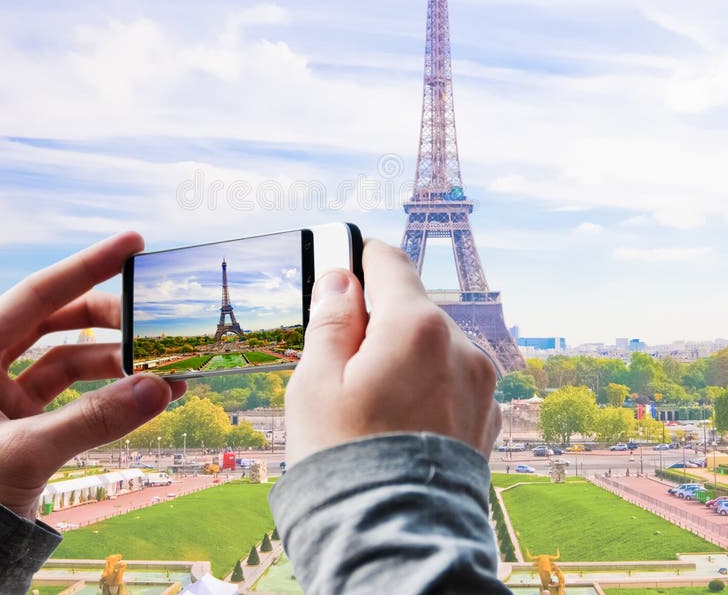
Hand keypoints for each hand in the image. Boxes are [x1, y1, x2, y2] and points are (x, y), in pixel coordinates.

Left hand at [0, 232, 185, 519]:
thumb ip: (93, 419)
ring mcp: (1, 398)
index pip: (35, 295)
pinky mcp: (19, 427)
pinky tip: (144, 397)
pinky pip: (73, 400)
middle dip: (108, 319)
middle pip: (56, 322)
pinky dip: (107, 398)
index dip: (87, 266)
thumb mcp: (21, 453)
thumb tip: (159, 388)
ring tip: (160, 371)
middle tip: (152, 318)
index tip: (133, 244)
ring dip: (115, 364)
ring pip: (69, 362)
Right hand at [285, 239, 500, 465]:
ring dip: (402, 353)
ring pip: (432, 344)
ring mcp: (481, 384)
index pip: (389, 261)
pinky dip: (426, 384)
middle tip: (340, 360)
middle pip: (410, 306)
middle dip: (376, 319)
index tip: (340, 265)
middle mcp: (461, 347)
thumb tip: (340, 279)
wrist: (396, 545)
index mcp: (417, 327)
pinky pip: (451, 379)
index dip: (358, 257)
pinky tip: (399, 421)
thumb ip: (330, 319)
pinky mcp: (487, 417)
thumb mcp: (315, 383)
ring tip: (371, 403)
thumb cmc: (345, 462)